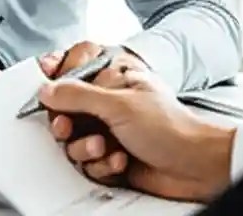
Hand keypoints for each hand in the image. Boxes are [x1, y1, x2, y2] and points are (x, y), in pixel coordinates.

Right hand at [39, 68, 234, 202]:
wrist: (196, 166)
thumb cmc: (169, 127)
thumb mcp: (119, 104)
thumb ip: (77, 94)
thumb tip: (46, 90)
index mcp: (112, 80)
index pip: (70, 76)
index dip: (55, 88)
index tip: (48, 99)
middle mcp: (108, 105)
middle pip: (65, 112)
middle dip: (67, 124)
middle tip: (68, 127)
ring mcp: (109, 131)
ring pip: (74, 141)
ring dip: (86, 148)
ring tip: (104, 147)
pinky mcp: (110, 158)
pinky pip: (87, 164)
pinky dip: (102, 165)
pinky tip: (119, 160)